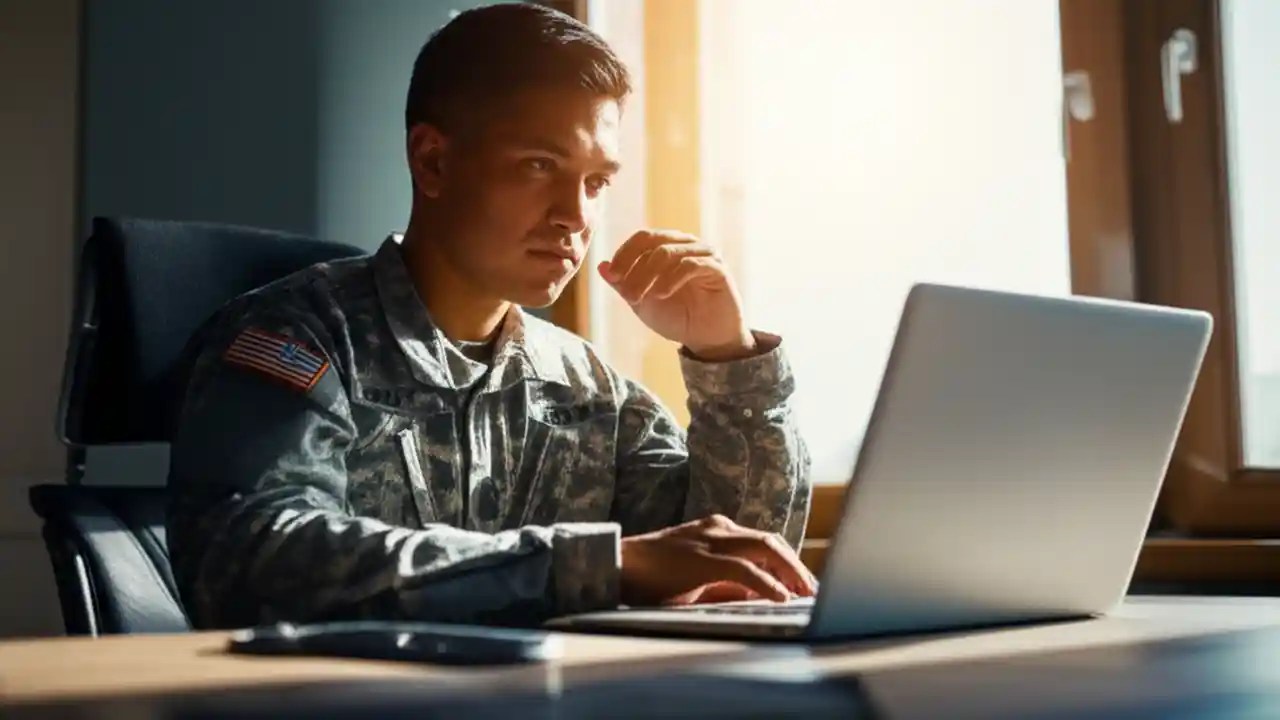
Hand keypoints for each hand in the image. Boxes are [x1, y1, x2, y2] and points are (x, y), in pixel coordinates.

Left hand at [599, 230, 756, 360]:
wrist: (707, 339)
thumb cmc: (676, 318)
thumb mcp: (642, 302)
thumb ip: (623, 284)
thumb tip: (601, 266)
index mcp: (668, 246)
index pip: (642, 238)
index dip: (623, 254)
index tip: (611, 276)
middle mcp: (687, 244)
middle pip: (653, 240)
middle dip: (633, 265)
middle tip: (624, 291)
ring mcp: (704, 254)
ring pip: (668, 251)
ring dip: (647, 275)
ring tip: (637, 299)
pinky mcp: (718, 269)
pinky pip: (691, 265)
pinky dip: (671, 279)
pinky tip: (660, 295)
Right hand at [619, 515, 818, 606]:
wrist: (617, 567)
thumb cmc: (653, 577)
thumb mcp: (697, 577)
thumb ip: (728, 583)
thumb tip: (759, 595)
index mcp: (718, 530)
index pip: (765, 542)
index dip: (789, 562)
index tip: (805, 584)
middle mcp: (719, 528)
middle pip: (772, 541)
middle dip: (797, 566)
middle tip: (814, 590)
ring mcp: (710, 540)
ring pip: (765, 547)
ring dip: (790, 571)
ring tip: (806, 593)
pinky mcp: (702, 559)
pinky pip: (744, 569)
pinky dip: (766, 582)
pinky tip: (780, 597)